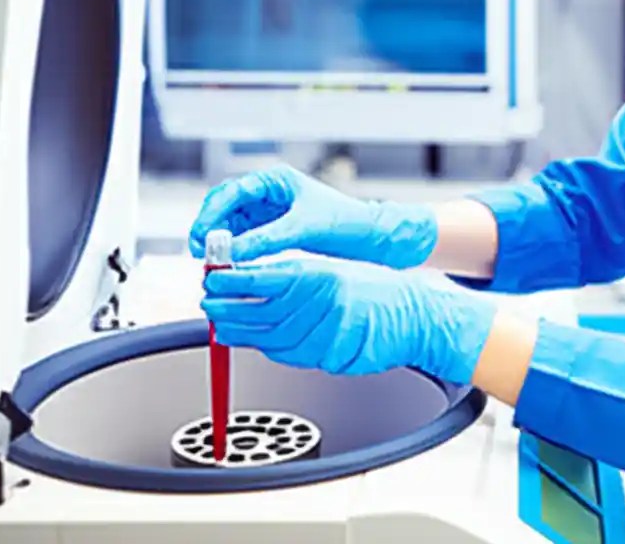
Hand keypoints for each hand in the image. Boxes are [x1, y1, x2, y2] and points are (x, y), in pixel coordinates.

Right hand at [188, 165, 436, 267]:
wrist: (368, 238)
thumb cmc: (344, 223)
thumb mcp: (302, 229)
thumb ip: (266, 239)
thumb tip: (232, 252)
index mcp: (275, 180)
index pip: (232, 192)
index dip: (213, 213)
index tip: (203, 235)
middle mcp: (268, 193)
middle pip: (225, 206)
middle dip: (210, 227)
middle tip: (199, 251)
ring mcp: (268, 211)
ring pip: (231, 224)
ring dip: (219, 241)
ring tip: (211, 261)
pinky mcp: (272, 229)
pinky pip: (243, 237)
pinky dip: (233, 250)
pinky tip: (228, 264)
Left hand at [201, 258, 496, 384]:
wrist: (415, 315)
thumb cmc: (375, 291)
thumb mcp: (333, 270)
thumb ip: (295, 277)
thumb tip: (250, 283)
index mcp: (320, 272)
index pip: (264, 276)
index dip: (233, 279)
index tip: (212, 278)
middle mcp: (321, 301)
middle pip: (259, 309)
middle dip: (228, 308)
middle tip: (209, 304)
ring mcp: (328, 329)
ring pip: (270, 336)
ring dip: (242, 332)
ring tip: (223, 326)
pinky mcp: (334, 354)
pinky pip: (292, 355)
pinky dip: (271, 349)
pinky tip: (261, 342)